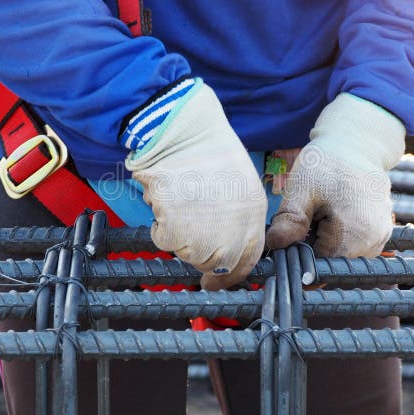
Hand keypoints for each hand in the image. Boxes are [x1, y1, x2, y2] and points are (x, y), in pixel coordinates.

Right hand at [126, 82, 266, 288]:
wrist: (182, 132)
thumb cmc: (209, 151)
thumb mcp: (242, 185)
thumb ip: (240, 220)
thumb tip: (227, 250)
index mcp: (253, 218)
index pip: (245, 263)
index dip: (227, 275)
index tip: (214, 283)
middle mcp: (232, 232)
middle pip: (212, 264)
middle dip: (199, 253)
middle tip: (188, 228)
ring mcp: (202, 233)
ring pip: (186, 252)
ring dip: (179, 235)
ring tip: (182, 200)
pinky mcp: (173, 228)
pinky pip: (163, 239)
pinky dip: (160, 225)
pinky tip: (168, 199)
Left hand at [266, 93, 404, 257]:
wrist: (356, 144)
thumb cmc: (327, 164)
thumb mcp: (301, 189)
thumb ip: (289, 222)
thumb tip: (274, 247)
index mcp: (357, 233)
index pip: (323, 269)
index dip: (302, 260)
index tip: (290, 242)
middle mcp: (375, 241)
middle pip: (335, 266)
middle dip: (315, 253)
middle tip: (304, 224)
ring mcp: (381, 237)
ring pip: (344, 259)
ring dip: (328, 247)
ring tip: (319, 219)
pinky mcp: (381, 232)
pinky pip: (355, 249)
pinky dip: (340, 240)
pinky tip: (331, 219)